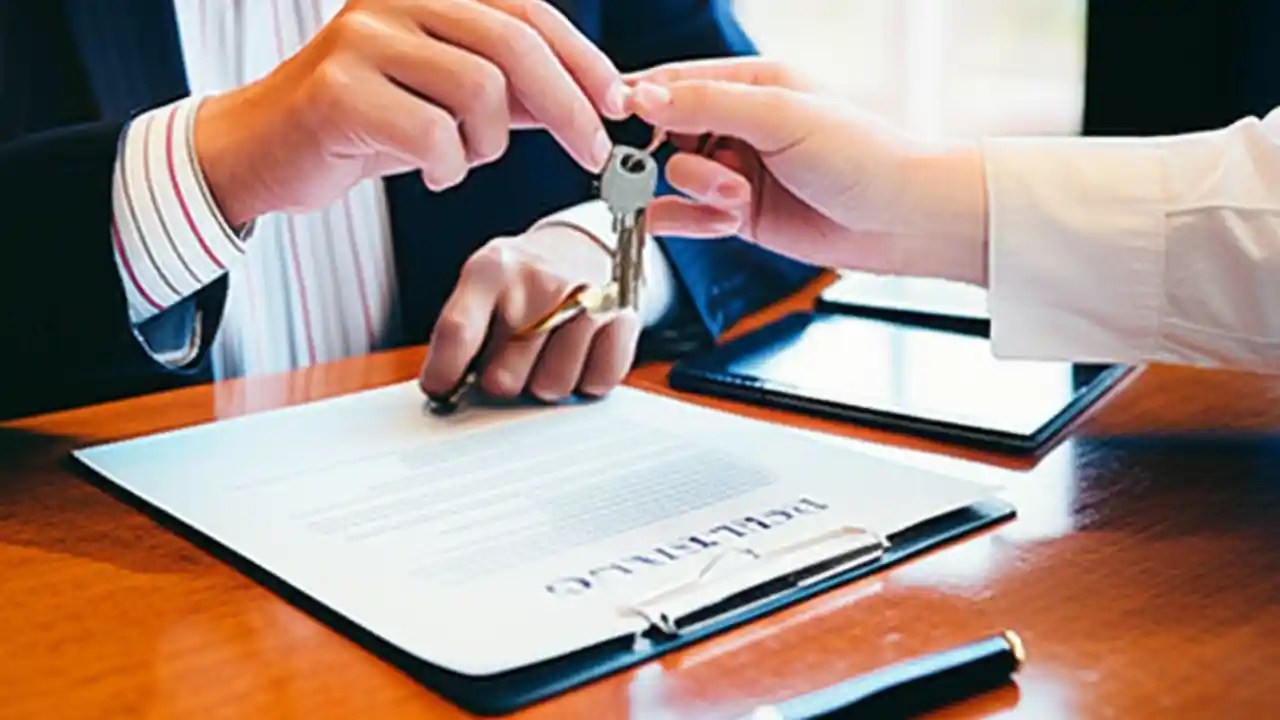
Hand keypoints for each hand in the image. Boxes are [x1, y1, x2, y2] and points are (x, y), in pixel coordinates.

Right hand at [196, 0, 625, 227]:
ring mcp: (361, 41)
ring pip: (478, 90)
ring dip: (489, 144)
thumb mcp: (448, 97)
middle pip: (513, 44)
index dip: (582, 58)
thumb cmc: (364, 122)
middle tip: (592, 151)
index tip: (617, 101)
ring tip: (463, 157)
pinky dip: (446, 166)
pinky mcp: (337, 92)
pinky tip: (429, 171)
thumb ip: (512, 89)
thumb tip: (593, 96)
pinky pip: (432, 135)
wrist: (267, 149)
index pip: (526, 11)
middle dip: (567, 105)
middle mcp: (394, 1)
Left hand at [419, 226, 640, 401]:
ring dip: (545, 380)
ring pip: (550, 388)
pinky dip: (584, 377)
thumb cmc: (525, 275)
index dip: (443, 372)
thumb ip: (461, 329)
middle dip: (502, 379)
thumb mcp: (483, 283)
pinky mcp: (622, 319)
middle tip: (510, 356)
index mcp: (493, 269)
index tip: (439, 390)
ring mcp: (586, 300)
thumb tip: (443, 388)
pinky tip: (579, 349)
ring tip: (548, 348)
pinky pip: (594, 384)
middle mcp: (540, 282)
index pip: (458, 331)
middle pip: (504, 378)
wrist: (585, 247)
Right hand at [626, 58, 988, 285]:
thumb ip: (706, 105)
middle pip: (666, 134)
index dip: (639, 101)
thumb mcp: (779, 116)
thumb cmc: (860, 155)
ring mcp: (737, 169)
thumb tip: (640, 96)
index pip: (673, 83)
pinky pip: (687, 215)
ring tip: (737, 201)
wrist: (901, 221)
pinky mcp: (738, 214)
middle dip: (671, 156)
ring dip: (698, 192)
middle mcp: (738, 124)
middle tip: (704, 171)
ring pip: (676, 177)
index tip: (617, 120)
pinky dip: (688, 222)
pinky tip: (710, 223)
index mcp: (750, 84)